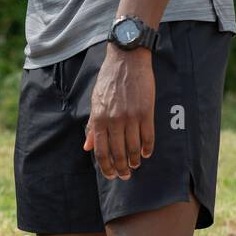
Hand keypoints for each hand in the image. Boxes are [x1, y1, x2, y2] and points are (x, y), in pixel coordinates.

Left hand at [83, 45, 155, 179]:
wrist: (127, 59)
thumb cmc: (109, 80)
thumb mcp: (95, 102)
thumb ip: (92, 125)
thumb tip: (87, 146)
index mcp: (99, 119)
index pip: (101, 151)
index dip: (106, 167)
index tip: (110, 174)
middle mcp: (114, 120)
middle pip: (118, 153)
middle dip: (121, 168)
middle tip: (125, 175)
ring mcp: (131, 117)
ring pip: (134, 148)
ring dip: (135, 160)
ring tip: (135, 165)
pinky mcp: (146, 111)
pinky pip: (148, 137)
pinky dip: (147, 148)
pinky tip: (146, 154)